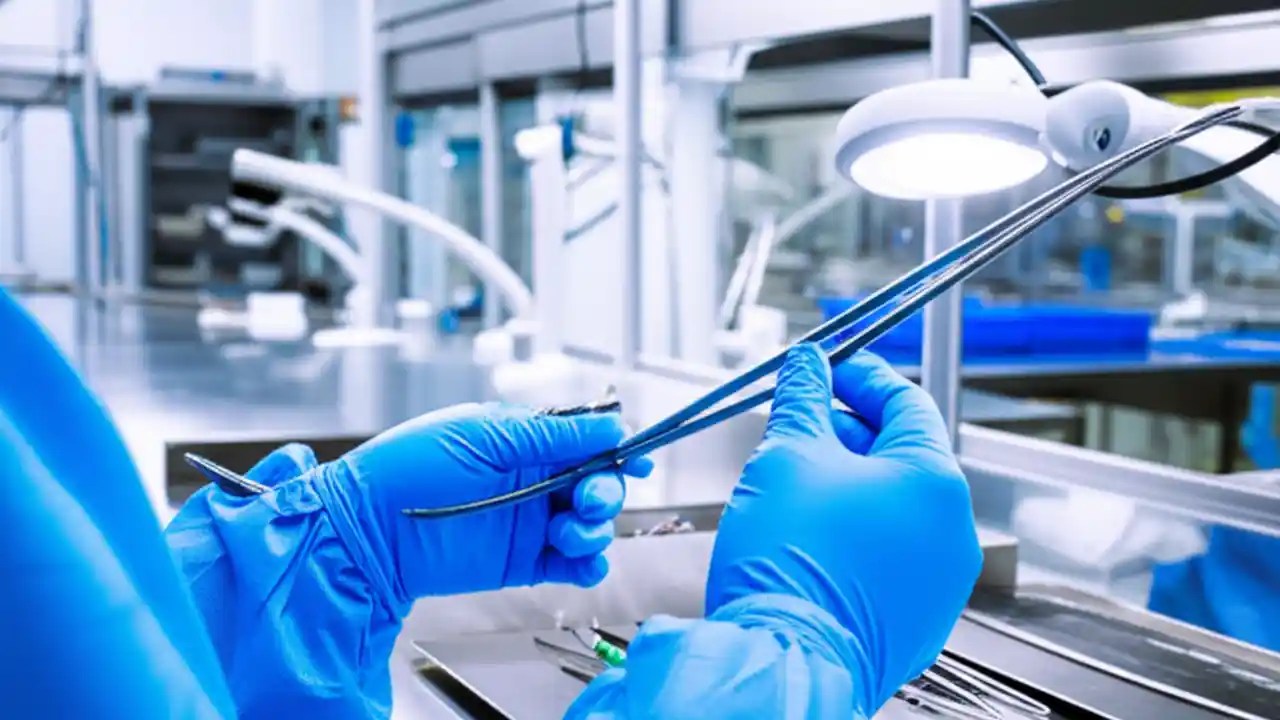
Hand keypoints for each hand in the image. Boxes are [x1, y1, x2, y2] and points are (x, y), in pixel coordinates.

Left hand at [310, 403, 651, 604]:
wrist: (366, 531)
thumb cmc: (410, 467)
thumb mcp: (483, 434)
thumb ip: (551, 434)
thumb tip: (610, 423)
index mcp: (525, 440)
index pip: (587, 440)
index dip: (617, 449)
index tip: (636, 459)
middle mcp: (533, 480)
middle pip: (597, 483)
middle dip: (605, 490)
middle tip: (588, 499)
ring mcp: (528, 522)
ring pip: (589, 525)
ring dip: (594, 529)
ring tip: (567, 533)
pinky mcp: (521, 563)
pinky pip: (570, 565)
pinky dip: (587, 565)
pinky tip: (580, 562)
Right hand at [706, 345, 981, 713]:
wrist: (784, 658)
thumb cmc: (791, 562)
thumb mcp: (786, 456)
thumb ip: (803, 400)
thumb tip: (807, 367)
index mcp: (936, 483)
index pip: (906, 403)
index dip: (860, 377)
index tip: (828, 369)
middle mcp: (952, 534)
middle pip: (901, 457)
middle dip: (846, 434)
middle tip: (798, 424)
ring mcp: (938, 584)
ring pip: (893, 510)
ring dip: (846, 486)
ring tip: (792, 485)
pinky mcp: (914, 622)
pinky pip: (887, 558)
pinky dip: (852, 536)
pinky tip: (807, 536)